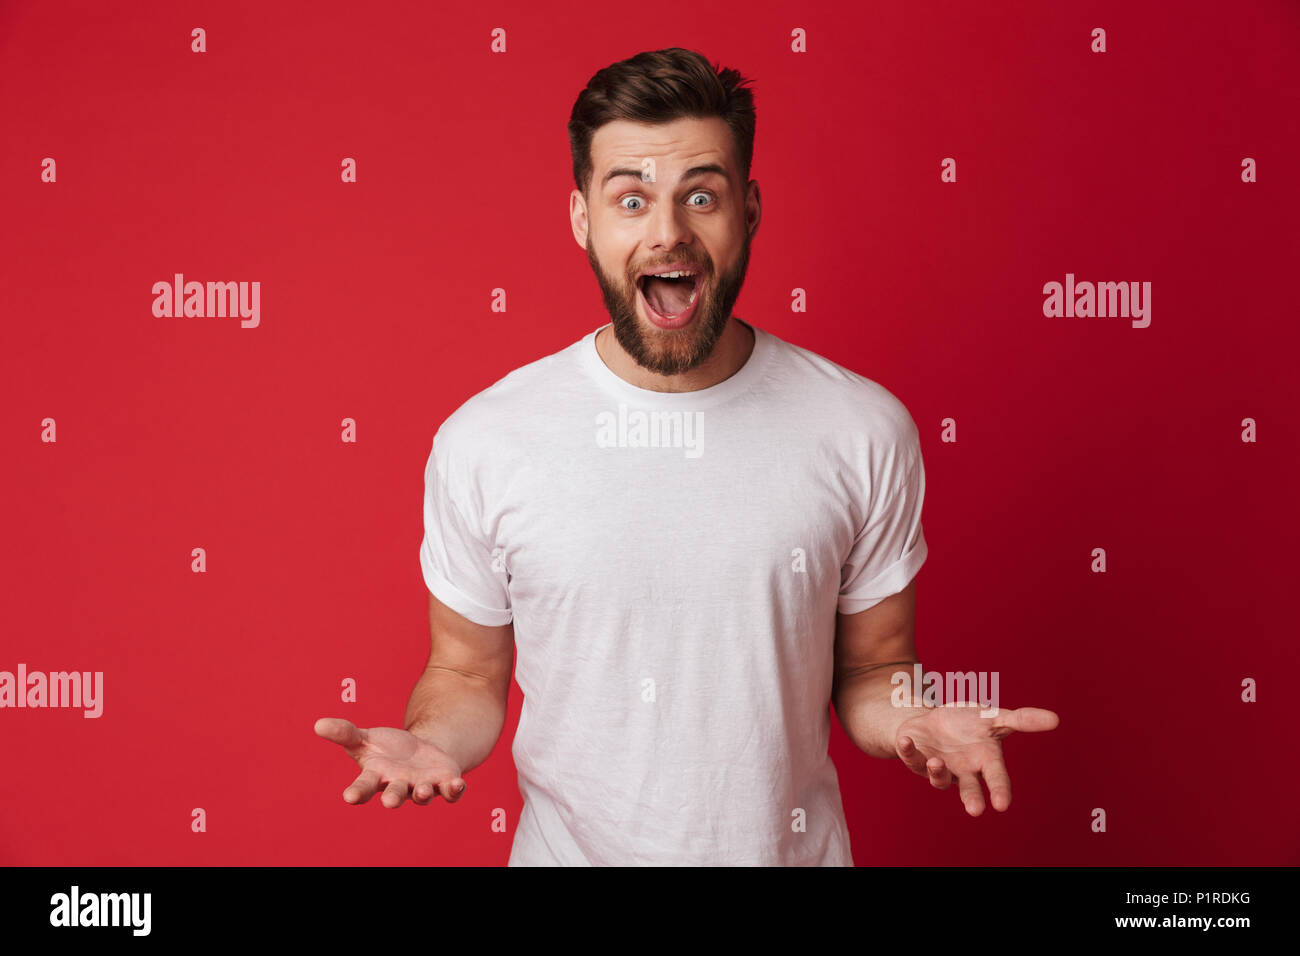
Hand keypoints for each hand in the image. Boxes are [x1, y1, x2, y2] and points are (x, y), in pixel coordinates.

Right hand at [314, 717, 467, 807]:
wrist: (420, 752)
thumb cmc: (386, 749)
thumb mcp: (364, 738)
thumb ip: (344, 733)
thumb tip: (318, 724)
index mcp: (376, 776)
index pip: (363, 787)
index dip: (357, 793)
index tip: (349, 798)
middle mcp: (399, 785)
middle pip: (394, 794)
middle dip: (393, 798)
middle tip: (389, 802)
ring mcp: (421, 786)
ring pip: (422, 795)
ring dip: (422, 794)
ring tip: (422, 790)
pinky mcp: (443, 784)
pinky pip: (449, 792)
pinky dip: (453, 790)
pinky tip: (456, 784)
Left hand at [895, 703, 1058, 815]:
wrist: (933, 721)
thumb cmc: (967, 723)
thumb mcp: (993, 717)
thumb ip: (1021, 720)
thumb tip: (1056, 719)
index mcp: (985, 761)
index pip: (996, 778)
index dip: (1000, 791)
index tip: (1003, 805)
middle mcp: (962, 770)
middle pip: (968, 789)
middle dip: (972, 798)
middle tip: (975, 810)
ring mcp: (938, 766)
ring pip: (938, 777)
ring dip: (936, 772)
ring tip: (937, 764)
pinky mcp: (916, 758)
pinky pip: (910, 757)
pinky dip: (907, 750)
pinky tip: (906, 741)